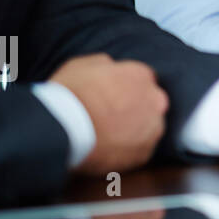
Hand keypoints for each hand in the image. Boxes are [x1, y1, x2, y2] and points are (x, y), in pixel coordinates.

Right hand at [49, 53, 168, 175]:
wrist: (63, 129)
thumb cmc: (70, 94)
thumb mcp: (83, 65)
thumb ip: (105, 65)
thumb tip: (108, 67)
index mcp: (141, 75)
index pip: (142, 80)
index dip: (126, 88)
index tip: (113, 97)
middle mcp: (155, 100)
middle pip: (150, 103)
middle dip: (134, 108)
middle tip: (110, 117)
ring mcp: (152, 128)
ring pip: (148, 128)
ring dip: (133, 130)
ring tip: (107, 136)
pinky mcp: (144, 153)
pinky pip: (139, 150)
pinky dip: (127, 151)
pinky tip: (107, 150)